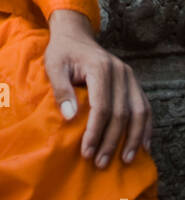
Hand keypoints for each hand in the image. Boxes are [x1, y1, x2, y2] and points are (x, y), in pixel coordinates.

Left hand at [45, 10, 151, 168]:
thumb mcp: (53, 66)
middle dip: (111, 141)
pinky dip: (146, 128)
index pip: (101, 106)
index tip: (87, 151)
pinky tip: (142, 146)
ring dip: (133, 139)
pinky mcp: (133, 82)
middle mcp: (119, 71)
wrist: (75, 35)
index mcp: (99, 67)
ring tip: (125, 160)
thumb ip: (61, 89)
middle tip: (100, 163)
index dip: (95, 132)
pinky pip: (145, 107)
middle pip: (121, 113)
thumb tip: (71, 116)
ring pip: (139, 112)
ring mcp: (129, 77)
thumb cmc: (62, 53)